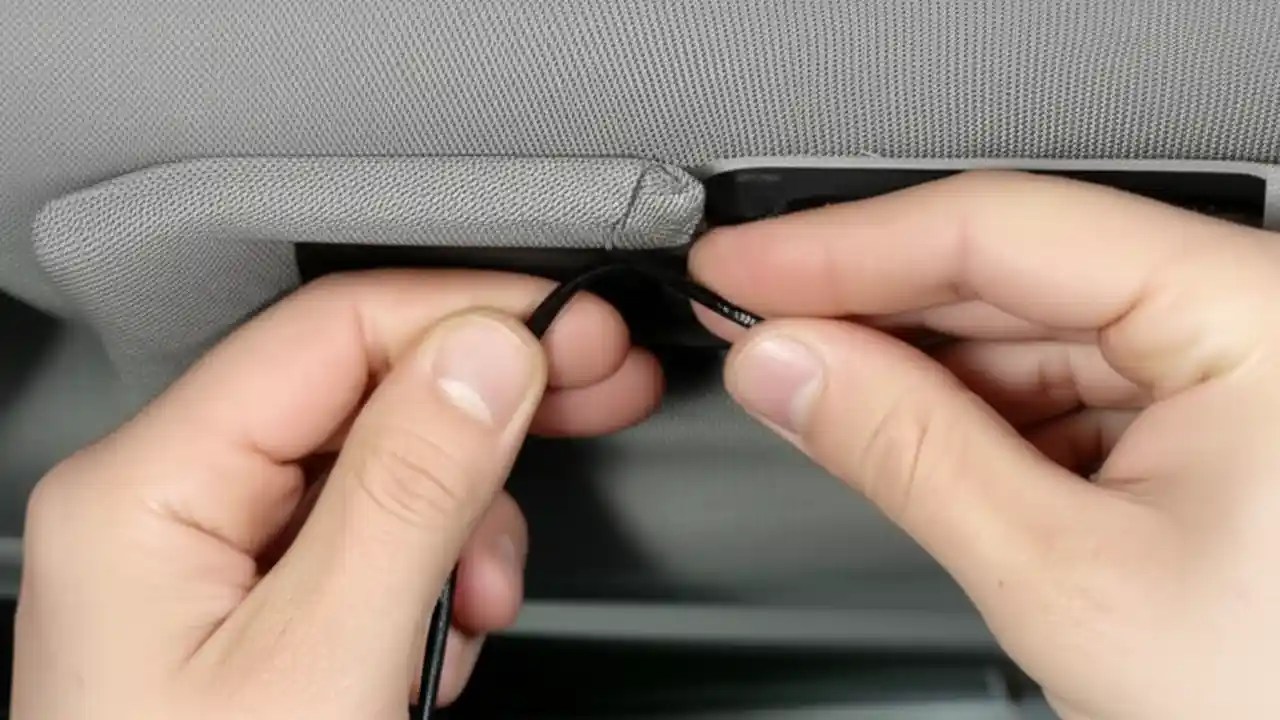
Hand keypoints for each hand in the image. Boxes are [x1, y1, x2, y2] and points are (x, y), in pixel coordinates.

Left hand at [12, 270, 661, 718]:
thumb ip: (410, 490)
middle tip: (599, 388)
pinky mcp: (255, 601)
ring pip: (383, 464)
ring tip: (477, 606)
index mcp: (147, 489)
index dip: (470, 315)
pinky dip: (436, 576)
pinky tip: (440, 636)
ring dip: (464, 522)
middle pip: (360, 385)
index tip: (579, 335)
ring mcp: (211, 553)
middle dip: (488, 400)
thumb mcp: (326, 663)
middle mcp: (168, 500)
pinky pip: (374, 536)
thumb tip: (489, 352)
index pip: (331, 330)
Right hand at [691, 172, 1279, 719]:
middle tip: (753, 322)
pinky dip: (970, 409)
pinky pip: (1062, 385)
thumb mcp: (1069, 580)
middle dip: (867, 304)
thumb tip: (790, 365)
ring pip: (1030, 329)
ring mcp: (1235, 372)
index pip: (1004, 230)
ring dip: (910, 363)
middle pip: (1013, 271)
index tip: (745, 262)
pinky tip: (900, 425)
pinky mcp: (1208, 425)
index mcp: (1259, 317)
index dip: (846, 245)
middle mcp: (1256, 321)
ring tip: (811, 383)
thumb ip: (910, 454)